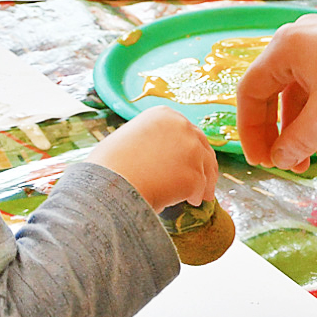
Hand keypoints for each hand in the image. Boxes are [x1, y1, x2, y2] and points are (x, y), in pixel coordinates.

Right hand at [85, 108, 216, 212]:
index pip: (187, 130)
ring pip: (206, 168)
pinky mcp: (194, 175)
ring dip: (205, 182)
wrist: (109, 184)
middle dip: (204, 164)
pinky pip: (200, 188)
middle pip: (202, 147)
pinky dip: (196, 196)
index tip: (190, 158)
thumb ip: (151, 139)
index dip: (190, 147)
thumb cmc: (109, 165)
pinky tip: (191, 202)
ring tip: (202, 195)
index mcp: (164, 114)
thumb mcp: (129, 138)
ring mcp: (191, 151)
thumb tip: (159, 154)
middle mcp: (182, 127)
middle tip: (204, 179)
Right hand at [237, 16, 316, 168]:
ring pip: (301, 93)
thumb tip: (279, 158)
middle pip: (274, 92)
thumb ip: (295, 141)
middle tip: (282, 163)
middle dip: (279, 133)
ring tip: (309, 161)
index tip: (259, 160)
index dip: (251, 131)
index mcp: (286, 46)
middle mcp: (302, 38)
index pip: (250, 91)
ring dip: (302, 129)